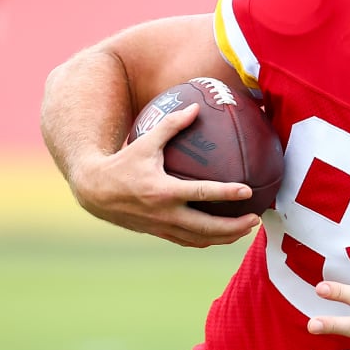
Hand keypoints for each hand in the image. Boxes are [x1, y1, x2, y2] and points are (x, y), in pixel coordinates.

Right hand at [69, 103, 259, 247]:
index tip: (247, 191)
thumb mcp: (145, 141)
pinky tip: (222, 234)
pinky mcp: (159, 233)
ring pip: (199, 239)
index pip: (201, 194)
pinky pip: (188, 241)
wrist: (94, 192)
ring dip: (225, 237)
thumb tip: (195, 107)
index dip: (226, 193)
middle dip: (234, 227)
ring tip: (246, 230)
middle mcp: (164, 213)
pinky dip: (207, 240)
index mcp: (163, 191)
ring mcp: (162, 227)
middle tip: (255, 219)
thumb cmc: (122, 162)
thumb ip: (171, 125)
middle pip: (206, 227)